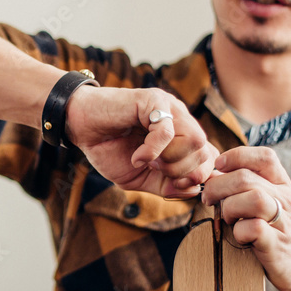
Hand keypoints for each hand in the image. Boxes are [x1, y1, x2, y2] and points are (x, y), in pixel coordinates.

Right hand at [64, 86, 217, 197]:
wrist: (80, 127)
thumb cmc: (108, 148)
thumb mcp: (140, 177)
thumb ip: (167, 185)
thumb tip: (194, 190)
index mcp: (181, 136)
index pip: (210, 157)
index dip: (198, 176)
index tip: (175, 185)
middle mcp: (180, 119)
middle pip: (205, 151)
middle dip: (182, 172)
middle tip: (157, 171)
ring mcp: (168, 107)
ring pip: (195, 140)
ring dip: (172, 160)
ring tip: (148, 162)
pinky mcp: (152, 100)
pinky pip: (167, 129)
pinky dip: (153, 150)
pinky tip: (138, 156)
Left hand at [202, 147, 290, 290]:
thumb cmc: (280, 235)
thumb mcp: (271, 206)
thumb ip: (248, 189)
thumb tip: (212, 175)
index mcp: (282, 186)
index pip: (264, 156)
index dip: (236, 156)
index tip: (218, 167)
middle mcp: (285, 199)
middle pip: (245, 177)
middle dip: (217, 186)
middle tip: (209, 200)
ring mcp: (282, 222)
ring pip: (253, 198)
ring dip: (230, 207)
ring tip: (228, 218)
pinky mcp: (277, 245)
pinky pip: (254, 228)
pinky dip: (239, 232)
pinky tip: (239, 237)